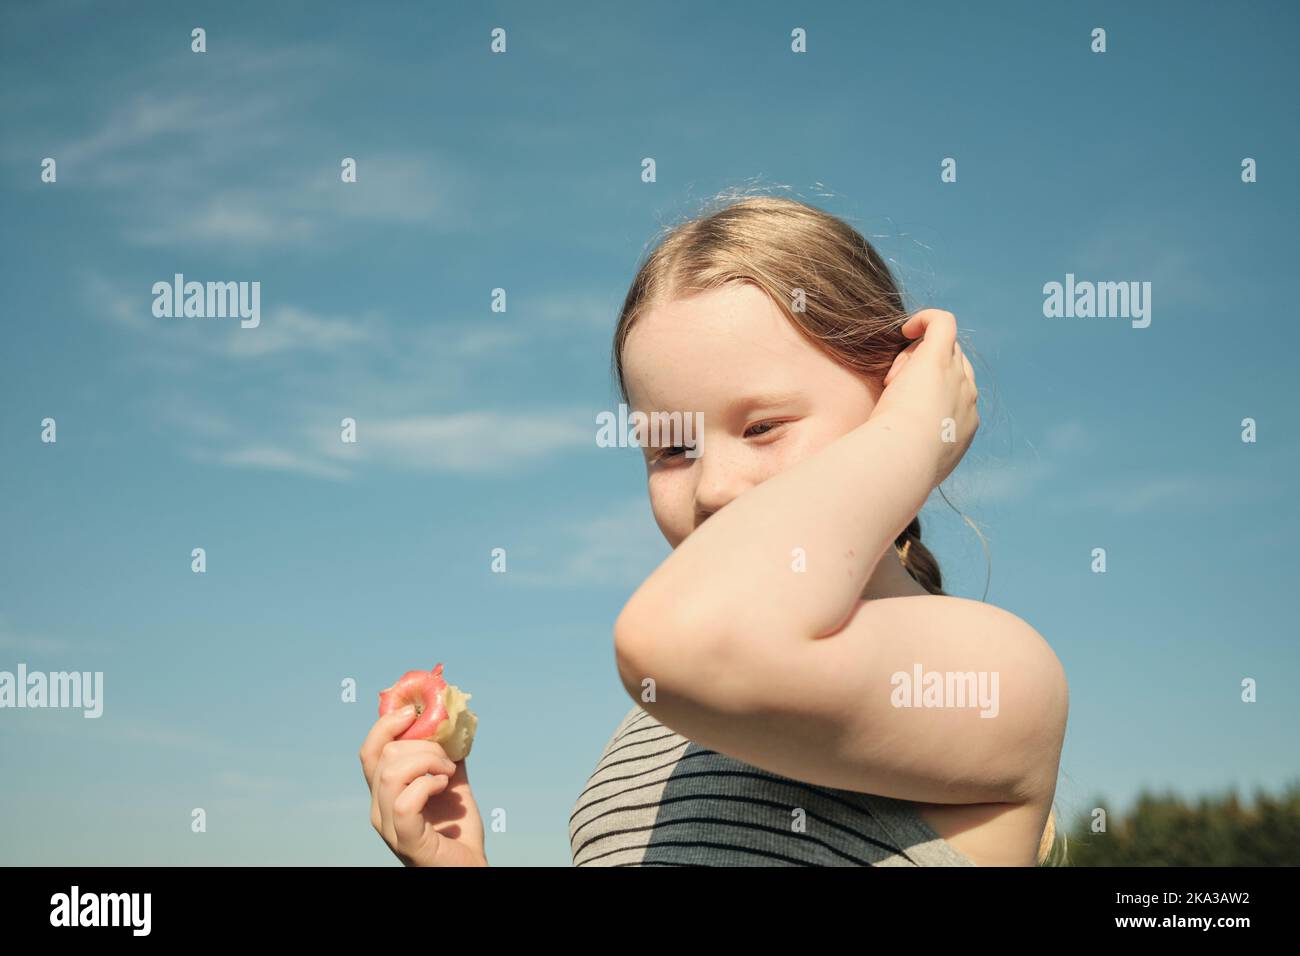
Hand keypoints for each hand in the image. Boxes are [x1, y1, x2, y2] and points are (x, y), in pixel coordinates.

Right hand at [360, 707, 487, 866]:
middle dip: (422, 745)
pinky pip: (405, 801)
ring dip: (427, 762)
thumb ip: (446, 756)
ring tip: (447, 773)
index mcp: (384, 793)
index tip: (413, 711)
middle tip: (446, 759)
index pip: (370, 751)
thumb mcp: (453, 783)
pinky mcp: (406, 840)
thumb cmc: (458, 832)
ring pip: (391, 773)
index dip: (386, 725)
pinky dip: (427, 785)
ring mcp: (390, 826)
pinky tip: (443, 788)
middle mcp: (379, 809)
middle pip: (384, 755)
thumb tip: (452, 722)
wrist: (469, 869)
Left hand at [869, 309, 978, 487]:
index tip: (901, 410)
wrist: (902, 460)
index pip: (952, 395)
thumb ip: (909, 460)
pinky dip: (926, 319)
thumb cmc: (895, 468)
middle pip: (950, 369)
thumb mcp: (908, 467)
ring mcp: (957, 377)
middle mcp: (968, 399)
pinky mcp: (939, 357)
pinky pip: (942, 323)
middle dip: (921, 374)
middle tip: (894, 393)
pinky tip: (905, 329)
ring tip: (893, 381)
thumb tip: (897, 474)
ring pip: (942, 349)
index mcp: (963, 428)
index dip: (926, 394)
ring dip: (914, 358)